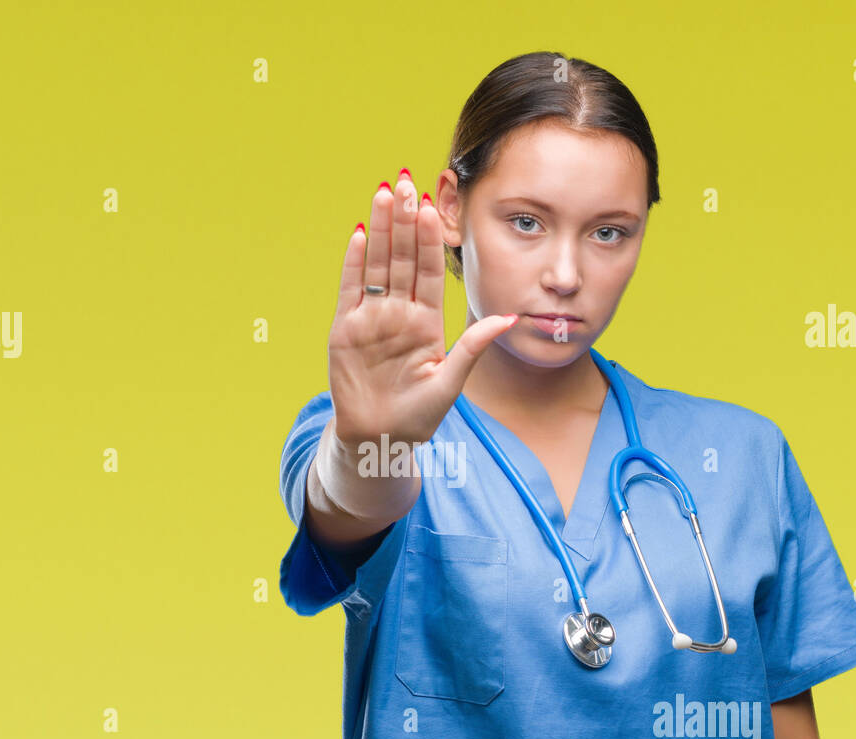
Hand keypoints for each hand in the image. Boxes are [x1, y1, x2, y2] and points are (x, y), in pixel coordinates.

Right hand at [327, 171, 518, 453]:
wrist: (380, 439)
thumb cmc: (418, 417)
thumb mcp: (451, 382)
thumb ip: (473, 347)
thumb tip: (511, 318)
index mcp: (427, 322)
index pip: (430, 271)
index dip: (430, 239)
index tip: (433, 206)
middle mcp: (400, 313)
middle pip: (402, 258)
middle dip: (404, 220)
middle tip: (406, 181)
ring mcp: (372, 318)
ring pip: (377, 264)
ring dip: (381, 229)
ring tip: (384, 193)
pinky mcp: (345, 329)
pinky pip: (351, 289)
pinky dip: (354, 262)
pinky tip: (360, 234)